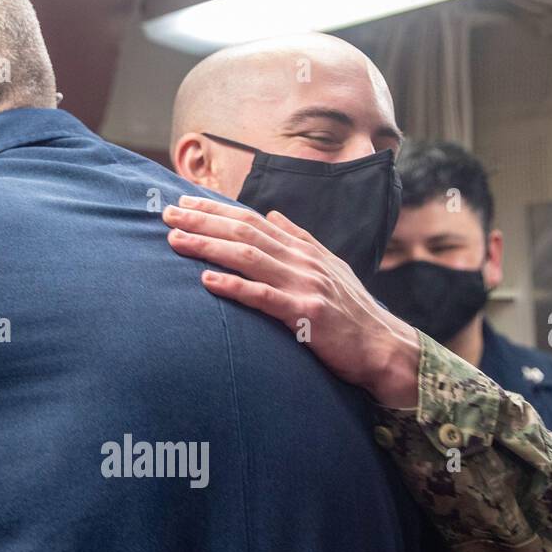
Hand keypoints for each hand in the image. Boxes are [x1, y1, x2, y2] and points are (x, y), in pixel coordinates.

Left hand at [163, 195, 421, 406]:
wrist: (384, 347)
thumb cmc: (353, 312)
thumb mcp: (330, 267)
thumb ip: (300, 240)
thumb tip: (273, 214)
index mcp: (304, 249)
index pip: (252, 220)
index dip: (216, 209)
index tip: (185, 203)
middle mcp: (302, 261)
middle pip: (245, 232)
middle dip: (203, 221)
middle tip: (167, 214)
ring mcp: (304, 286)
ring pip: (248, 258)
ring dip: (208, 247)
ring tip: (176, 241)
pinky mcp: (306, 314)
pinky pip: (263, 297)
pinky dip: (234, 286)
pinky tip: (208, 281)